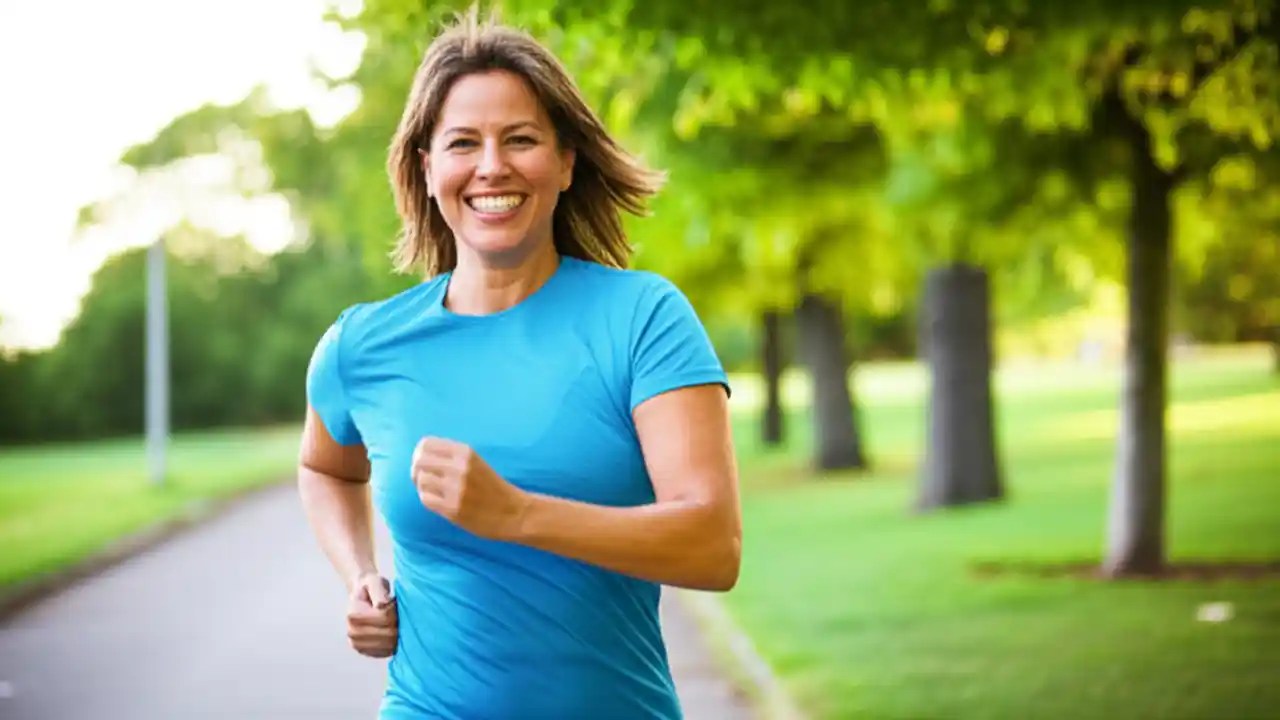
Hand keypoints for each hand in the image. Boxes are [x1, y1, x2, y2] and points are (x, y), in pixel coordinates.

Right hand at [346, 572, 397, 657]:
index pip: (384, 617)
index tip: (393, 602)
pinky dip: (394, 644)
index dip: (394, 609)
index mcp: (353, 615)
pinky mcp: (366, 652)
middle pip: (388, 634)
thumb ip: (378, 591)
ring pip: (388, 645)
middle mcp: (352, 632)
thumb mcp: (374, 582)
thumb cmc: (371, 588)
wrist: (363, 597)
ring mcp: (358, 645)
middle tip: (397, 612)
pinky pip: (386, 653)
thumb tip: (382, 605)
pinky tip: (395, 634)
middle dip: (398, 622)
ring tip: (395, 621)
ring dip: (398, 634)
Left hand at [412, 437, 529, 540]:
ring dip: (422, 486)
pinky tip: (438, 501)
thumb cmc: (492, 487)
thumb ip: (451, 457)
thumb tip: (420, 456)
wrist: (514, 512)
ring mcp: (455, 488)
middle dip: (416, 470)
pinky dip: (427, 499)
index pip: (426, 444)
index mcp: (465, 452)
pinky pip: (426, 498)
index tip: (424, 463)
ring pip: (421, 480)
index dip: (419, 453)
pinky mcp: (453, 508)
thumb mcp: (475, 462)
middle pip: (419, 461)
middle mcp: (459, 467)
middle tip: (422, 478)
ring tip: (433, 491)